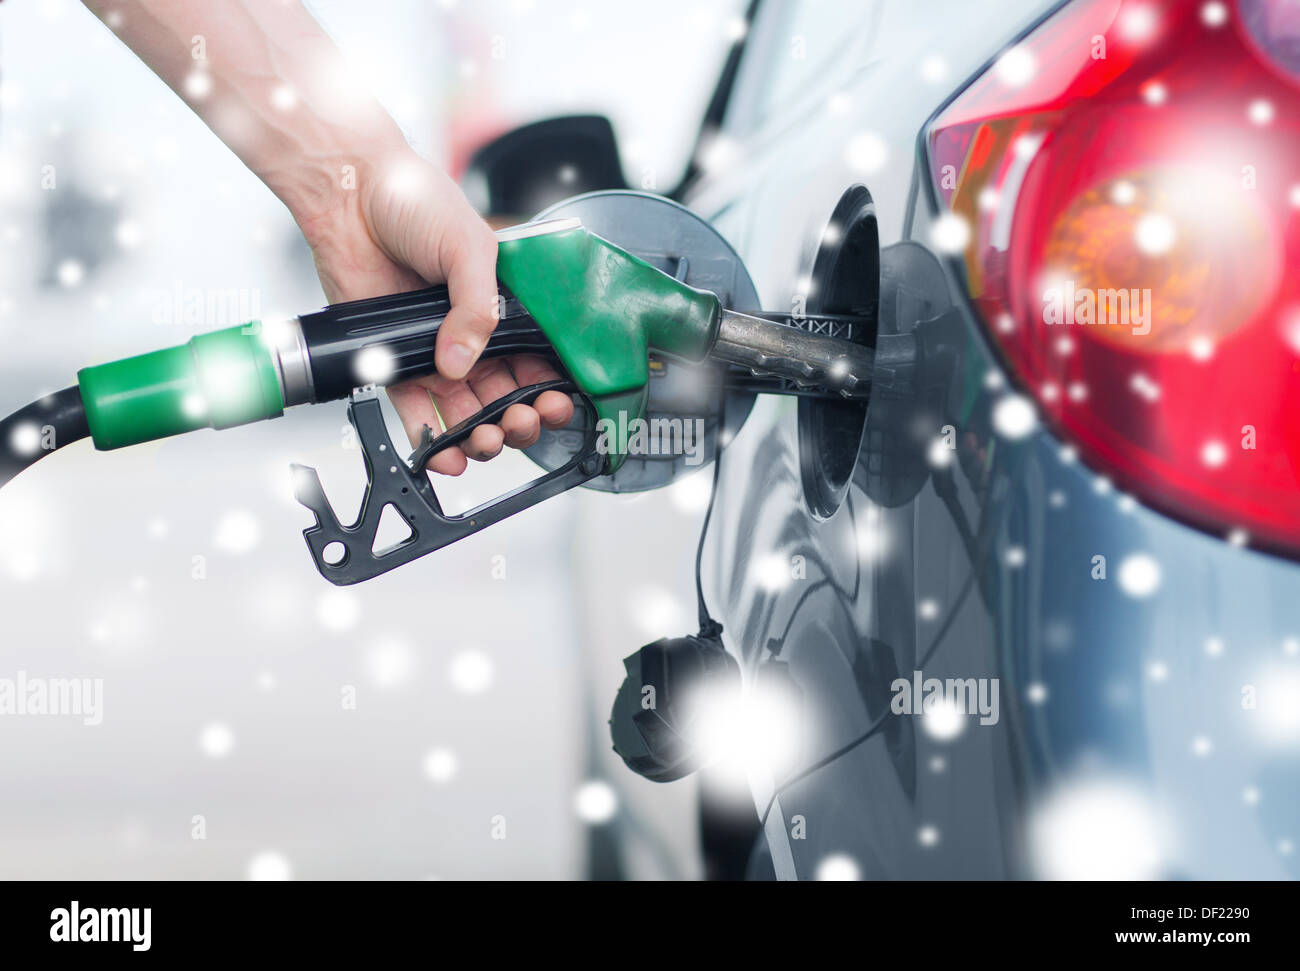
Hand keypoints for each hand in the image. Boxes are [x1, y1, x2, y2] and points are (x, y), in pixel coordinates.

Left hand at [300, 150, 573, 474]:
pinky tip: (448, 453)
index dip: (548, 389)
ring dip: (481, 435)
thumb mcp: (469, 246)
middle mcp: (472, 333)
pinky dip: (432, 436)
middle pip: (505, 395)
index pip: (536, 360)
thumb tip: (462, 362)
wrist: (350, 194)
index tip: (552, 405)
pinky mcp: (394, 360)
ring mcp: (434, 350)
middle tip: (519, 424)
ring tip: (485, 441)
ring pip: (466, 410)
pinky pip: (417, 410)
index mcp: (504, 306)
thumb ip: (478, 307)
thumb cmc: (415, 201)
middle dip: (518, 419)